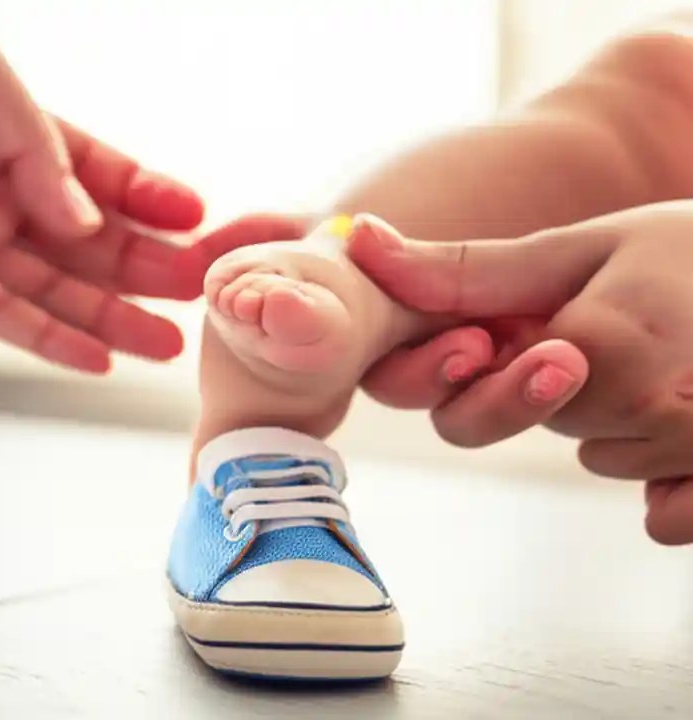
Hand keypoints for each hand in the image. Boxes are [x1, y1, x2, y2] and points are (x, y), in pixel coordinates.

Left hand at [0, 0, 207, 371]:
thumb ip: (39, 148)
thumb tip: (86, 224)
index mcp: (11, 132)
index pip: (98, 177)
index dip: (151, 199)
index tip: (204, 222)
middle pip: (80, 243)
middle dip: (143, 271)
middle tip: (202, 296)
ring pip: (43, 288)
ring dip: (104, 319)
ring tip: (165, 343)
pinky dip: (38, 337)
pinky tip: (91, 357)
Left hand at [348, 203, 692, 543]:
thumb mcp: (578, 247)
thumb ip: (465, 269)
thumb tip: (358, 246)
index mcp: (595, 351)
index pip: (477, 402)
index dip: (499, 365)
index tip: (546, 326)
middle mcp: (647, 416)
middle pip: (546, 429)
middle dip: (563, 384)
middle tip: (621, 330)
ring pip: (608, 459)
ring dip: (623, 418)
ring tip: (677, 355)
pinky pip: (667, 512)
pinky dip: (675, 472)